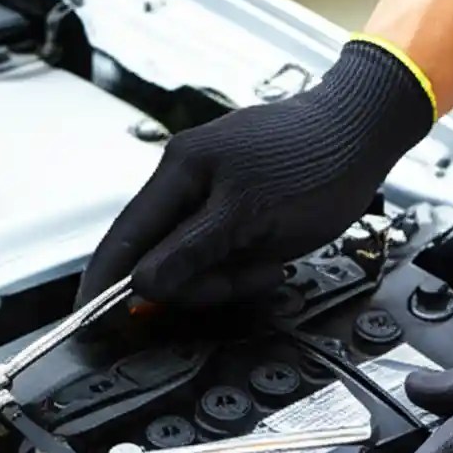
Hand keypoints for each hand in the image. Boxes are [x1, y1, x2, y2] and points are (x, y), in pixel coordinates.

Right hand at [76, 39, 433, 306]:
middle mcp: (185, 172)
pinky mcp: (233, 194)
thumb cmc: (317, 165)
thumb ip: (191, 253)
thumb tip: (141, 284)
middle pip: (159, 252)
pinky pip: (218, 245)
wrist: (366, 130)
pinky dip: (240, 262)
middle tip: (238, 283)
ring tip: (266, 263)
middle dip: (196, 282)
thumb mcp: (251, 220)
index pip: (124, 238)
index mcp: (179, 170)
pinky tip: (269, 256)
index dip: (103, 284)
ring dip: (226, 274)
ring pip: (193, 255)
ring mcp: (209, 181)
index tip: (86, 322)